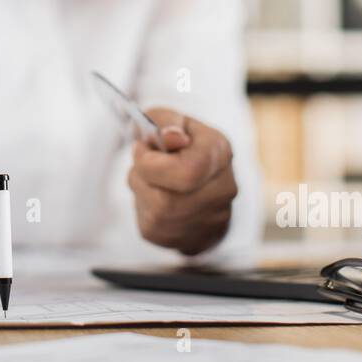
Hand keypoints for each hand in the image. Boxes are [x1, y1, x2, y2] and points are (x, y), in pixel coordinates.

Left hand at [128, 108, 236, 254]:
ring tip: (151, 179)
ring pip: (154, 211)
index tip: (143, 149)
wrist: (203, 184)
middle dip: (143, 178)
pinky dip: (144, 208)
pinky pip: (150, 226)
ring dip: (141, 191)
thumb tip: (171, 138)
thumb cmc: (185, 147)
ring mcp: (207, 221)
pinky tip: (155, 197)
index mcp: (220, 154)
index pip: (186, 172)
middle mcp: (220, 192)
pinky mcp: (187, 240)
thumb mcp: (175, 121)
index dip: (152, 163)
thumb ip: (166, 121)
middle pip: (164, 198)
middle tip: (144, 164)